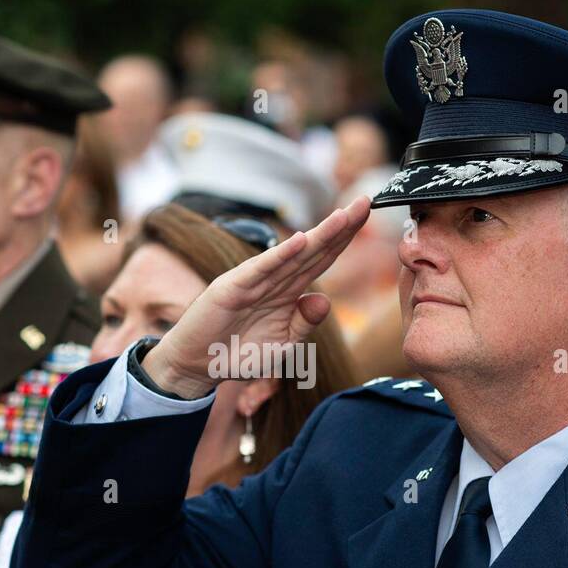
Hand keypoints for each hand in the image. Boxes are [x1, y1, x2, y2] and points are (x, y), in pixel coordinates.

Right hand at [142, 196, 372, 397]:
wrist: (199, 365)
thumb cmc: (239, 353)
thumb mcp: (283, 344)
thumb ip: (304, 323)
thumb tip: (324, 300)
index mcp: (288, 291)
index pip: (322, 259)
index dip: (344, 239)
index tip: (368, 216)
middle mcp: (274, 280)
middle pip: (313, 250)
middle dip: (340, 227)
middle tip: (366, 202)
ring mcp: (253, 281)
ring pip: (292, 255)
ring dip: (319, 235)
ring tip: (343, 215)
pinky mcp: (232, 288)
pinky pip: (261, 270)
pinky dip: (280, 255)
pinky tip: (300, 241)